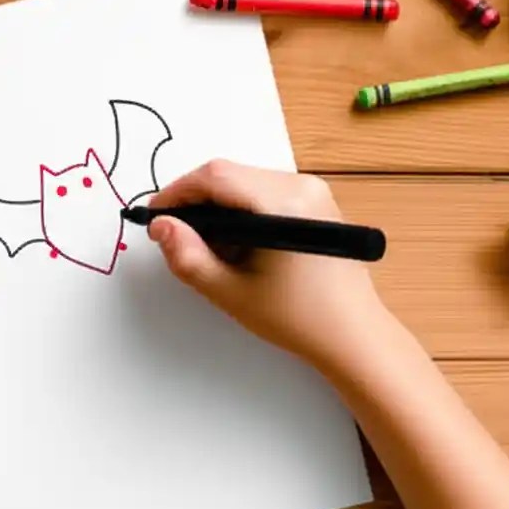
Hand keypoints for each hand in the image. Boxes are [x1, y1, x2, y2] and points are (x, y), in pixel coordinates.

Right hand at [147, 160, 389, 370]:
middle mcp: (302, 185)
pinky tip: (237, 243)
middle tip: (178, 236)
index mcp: (284, 205)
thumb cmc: (297, 318)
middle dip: (196, 201)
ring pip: (245, 181)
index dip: (177, 192)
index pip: (216, 177)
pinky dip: (241, 208)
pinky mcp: (316, 200)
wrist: (353, 333)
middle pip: (230, 174)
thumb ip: (190, 258)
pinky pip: (264, 189)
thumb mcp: (232, 293)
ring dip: (218, 206)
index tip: (155, 217)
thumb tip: (161, 227)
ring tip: (209, 246)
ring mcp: (313, 190)